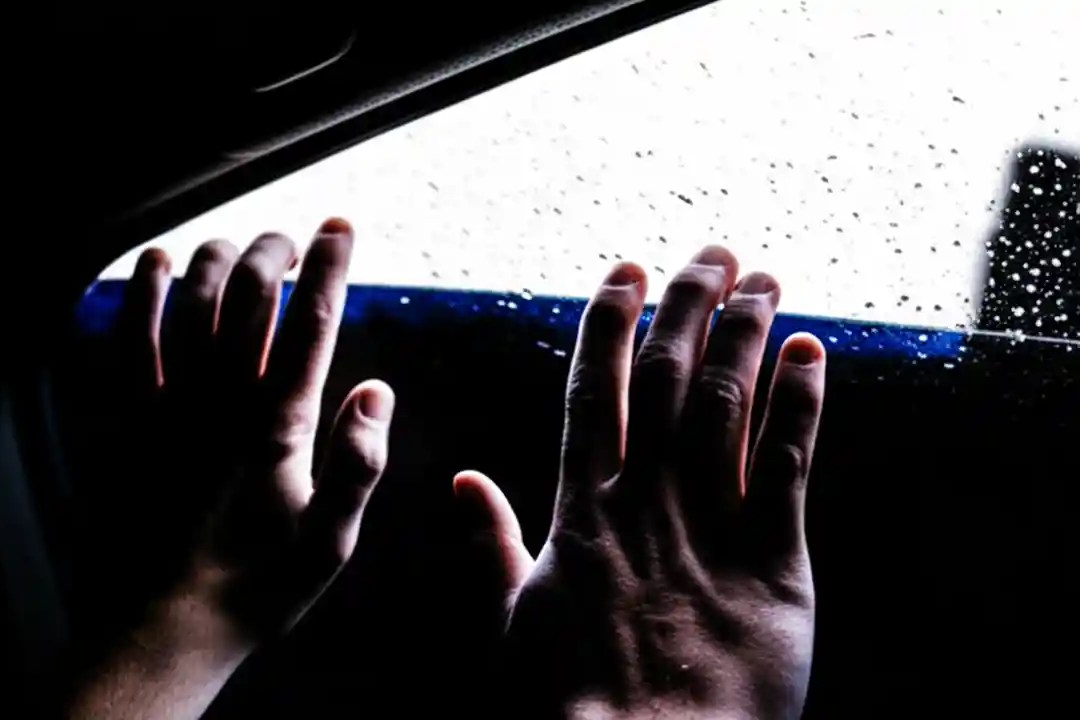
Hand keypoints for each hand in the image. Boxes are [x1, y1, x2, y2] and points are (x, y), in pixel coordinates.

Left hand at [70, 219, 393, 718]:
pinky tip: (155, 262)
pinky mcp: (122, 419)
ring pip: (188, 300)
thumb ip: (358, 467)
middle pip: (248, 294)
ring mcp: (166, 404)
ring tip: (237, 245)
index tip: (341, 226)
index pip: (311, 323)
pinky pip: (126, 335)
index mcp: (276, 426)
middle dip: (273, 250)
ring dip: (216, 258)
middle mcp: (220, 401)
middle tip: (292, 240)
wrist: (160, 627)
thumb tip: (378, 392)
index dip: (329, 266)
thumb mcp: (330, 546)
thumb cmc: (253, 589)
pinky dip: (142, 290)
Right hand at [455, 247, 825, 718]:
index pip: (594, 391)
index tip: (624, 270)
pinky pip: (790, 465)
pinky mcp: (775, 562)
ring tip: (761, 276)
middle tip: (708, 249)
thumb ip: (494, 544)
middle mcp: (647, 500)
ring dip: (745, 333)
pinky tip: (809, 351)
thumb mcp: (512, 624)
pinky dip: (801, 403)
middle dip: (688, 304)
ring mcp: (712, 526)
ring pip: (727, 405)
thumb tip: (465, 479)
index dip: (609, 323)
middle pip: (667, 378)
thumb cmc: (573, 706)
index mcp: (581, 510)